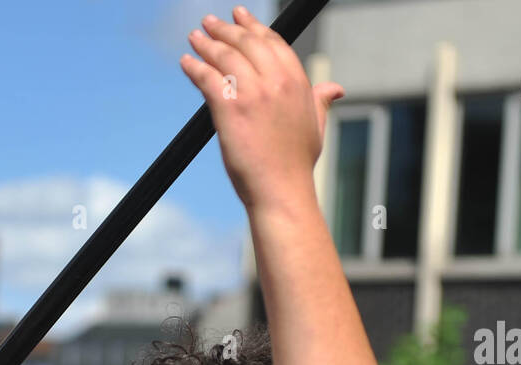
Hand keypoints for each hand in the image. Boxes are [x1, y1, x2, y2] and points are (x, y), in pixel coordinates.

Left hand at [180, 6, 342, 210]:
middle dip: (226, 29)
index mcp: (298, 82)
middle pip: (246, 43)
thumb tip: (334, 88)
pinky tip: (186, 62)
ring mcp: (253, 94)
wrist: (282, 191)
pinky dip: (195, 68)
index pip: (273, 42)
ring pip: (225, 57)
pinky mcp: (230, 108)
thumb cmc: (296, 165)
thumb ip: (320, 101)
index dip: (253, 26)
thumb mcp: (315, 127)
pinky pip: (208, 78)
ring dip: (206, 44)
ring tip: (195, 38)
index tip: (240, 16)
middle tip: (209, 22)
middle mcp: (277, 82)